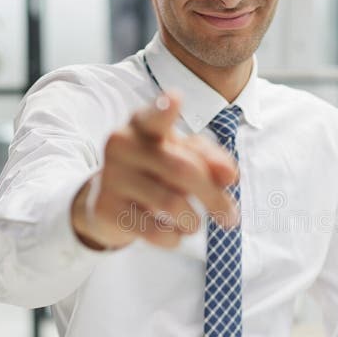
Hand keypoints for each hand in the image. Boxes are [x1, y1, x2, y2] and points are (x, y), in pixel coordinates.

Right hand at [72, 90, 238, 249]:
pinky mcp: (107, 209)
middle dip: (213, 197)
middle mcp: (123, 145)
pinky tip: (173, 233)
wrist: (108, 204)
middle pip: (183, 170)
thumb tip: (230, 176)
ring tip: (193, 224)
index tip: (174, 99)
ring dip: (193, 221)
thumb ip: (209, 160)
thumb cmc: (154, 174)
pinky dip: (174, 237)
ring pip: (172, 203)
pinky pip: (155, 230)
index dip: (164, 109)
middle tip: (230, 217)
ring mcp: (112, 176)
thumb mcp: (181, 158)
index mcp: (143, 125)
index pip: (154, 116)